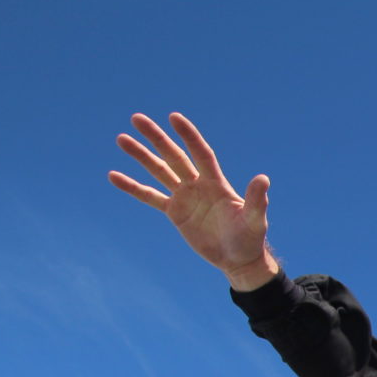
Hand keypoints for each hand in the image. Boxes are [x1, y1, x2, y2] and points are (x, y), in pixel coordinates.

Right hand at [108, 112, 279, 289]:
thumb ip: (256, 200)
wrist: (238, 259)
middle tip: (136, 118)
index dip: (188, 136)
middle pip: (174, 156)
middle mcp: (198, 185)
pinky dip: (133, 187)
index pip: (200, 153)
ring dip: (141, 156)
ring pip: (159, 171)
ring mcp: (185, 197)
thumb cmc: (250, 239)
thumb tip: (263, 178)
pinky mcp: (174, 212)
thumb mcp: (254, 220)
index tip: (173, 117)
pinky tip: (114, 175)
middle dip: (156, 137)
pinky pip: (150, 197)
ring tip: (121, 138)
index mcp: (216, 183)